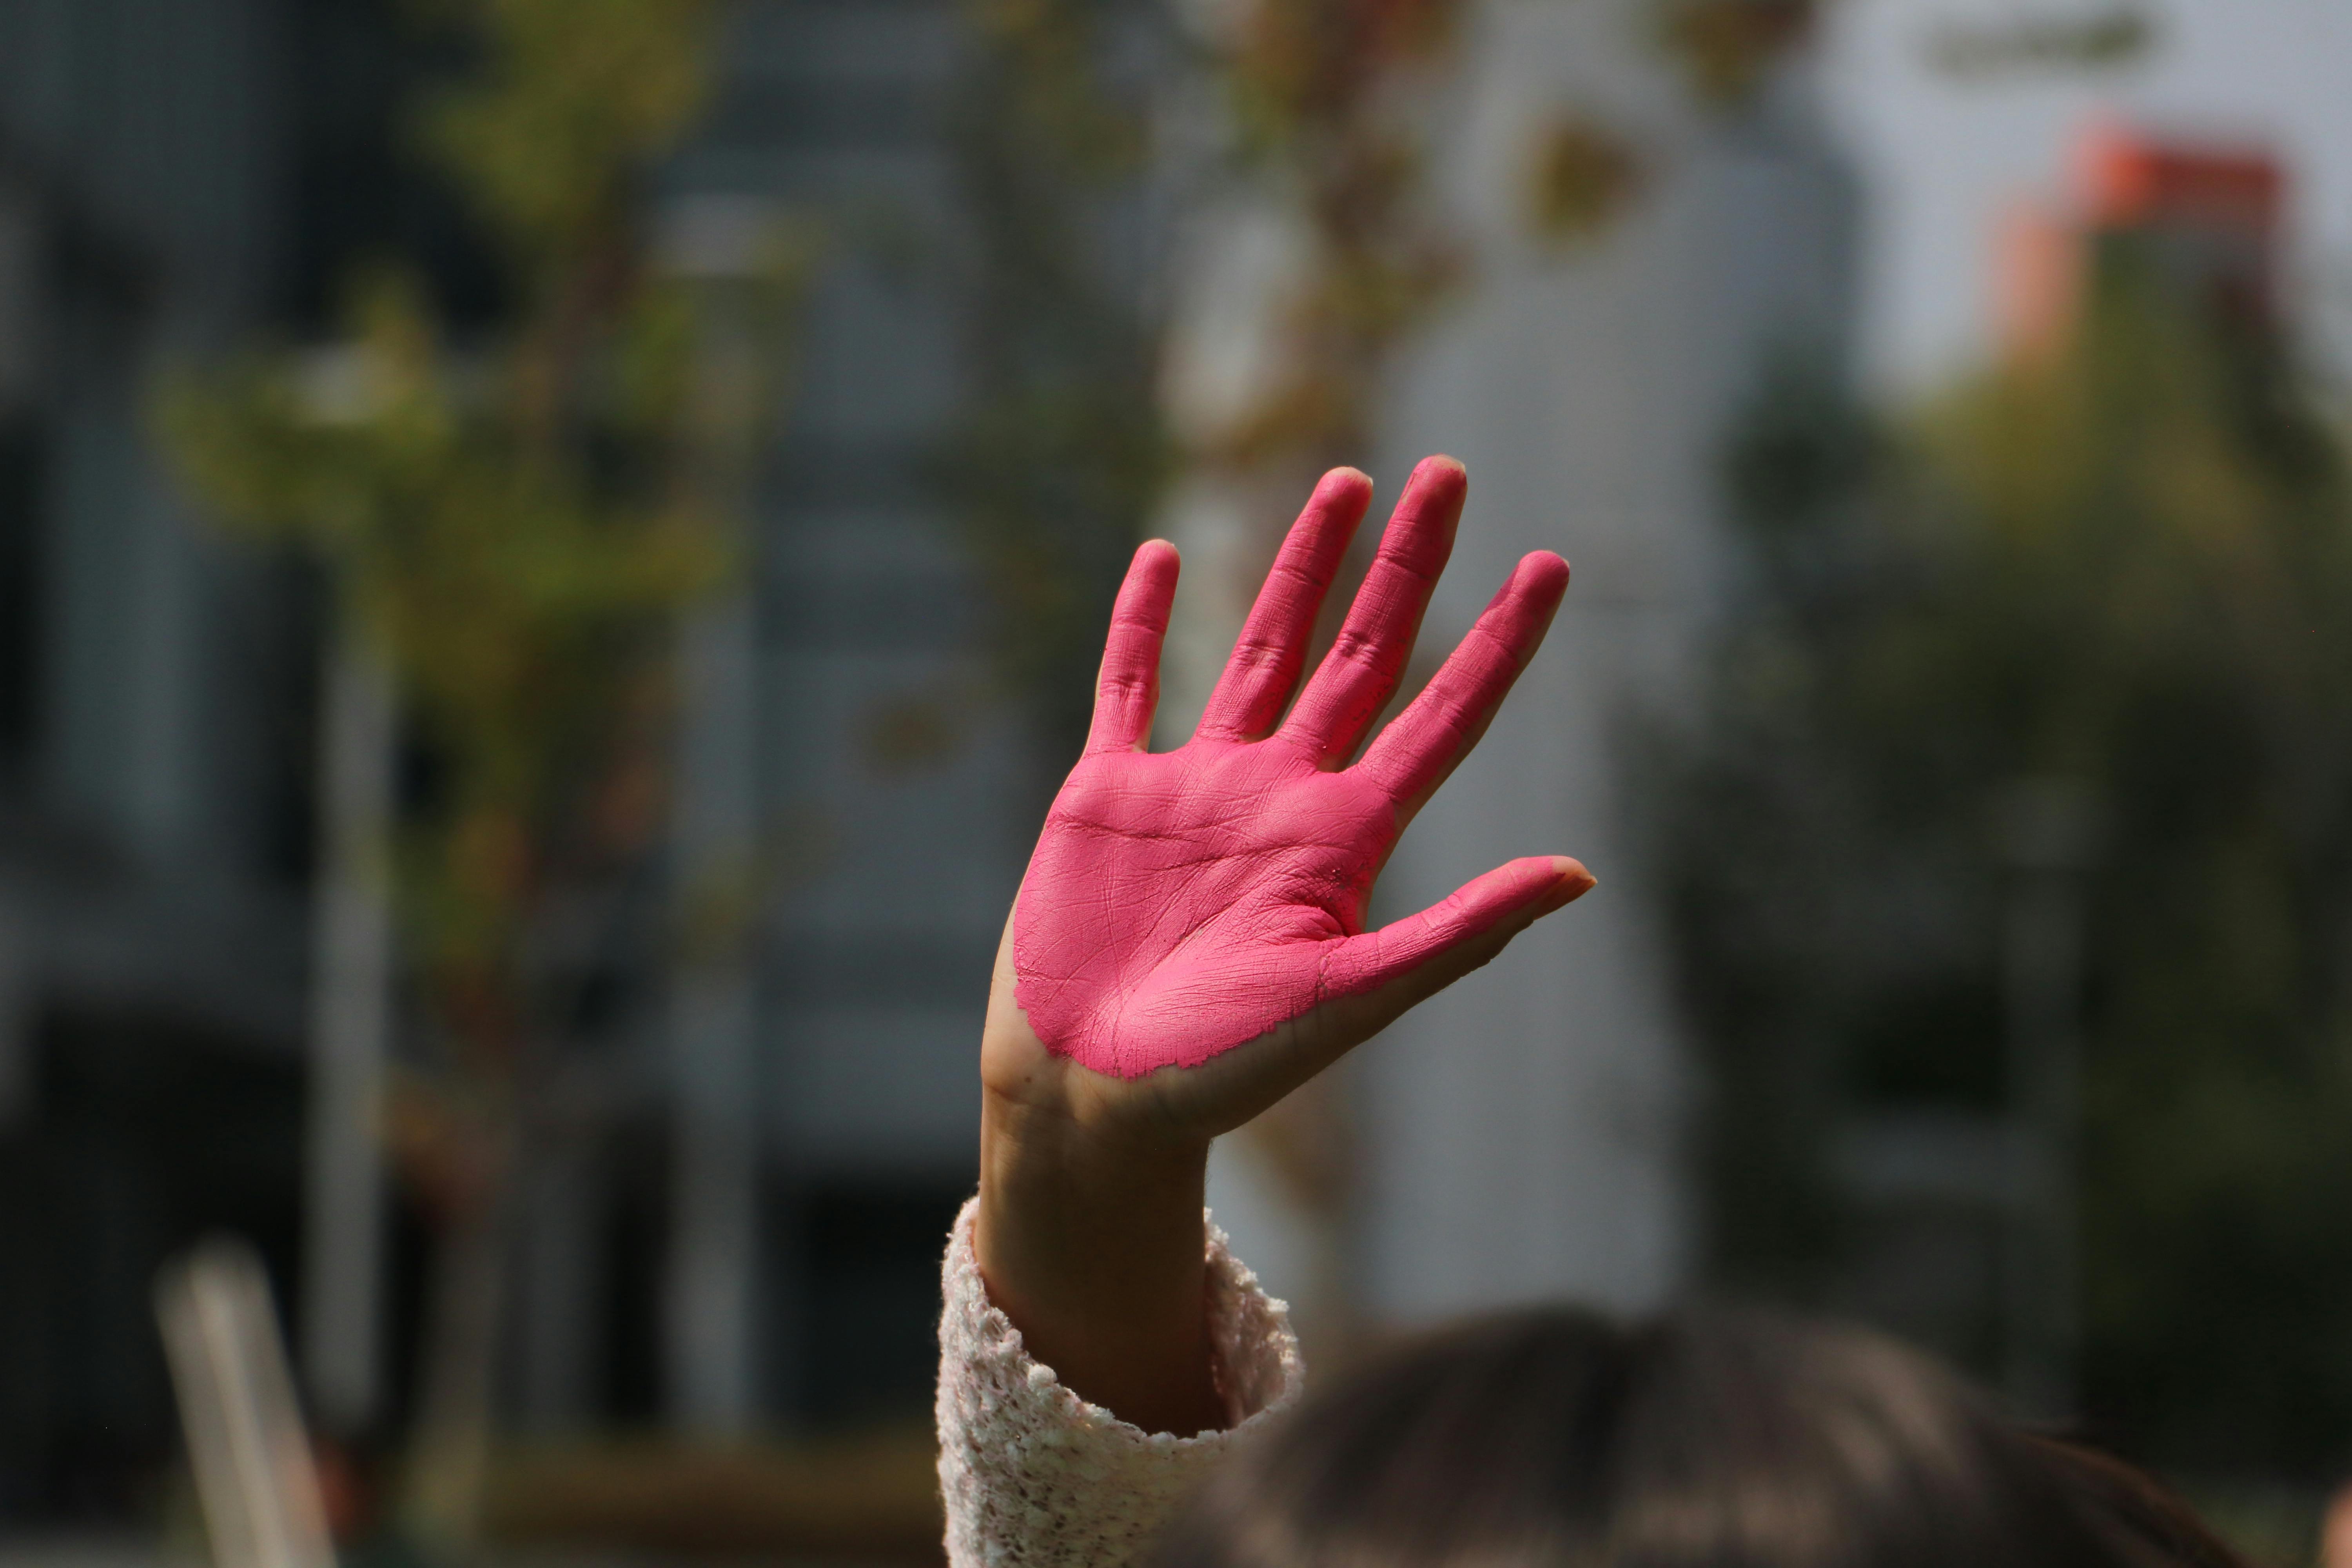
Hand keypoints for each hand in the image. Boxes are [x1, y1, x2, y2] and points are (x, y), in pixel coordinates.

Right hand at [976, 458, 1591, 1434]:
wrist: (1091, 1099)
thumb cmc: (1220, 1070)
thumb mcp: (1349, 997)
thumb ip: (1459, 932)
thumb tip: (1581, 875)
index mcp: (1343, 840)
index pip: (1440, 715)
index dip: (1498, 641)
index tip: (1551, 562)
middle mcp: (1279, 796)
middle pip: (1362, 652)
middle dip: (1408, 563)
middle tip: (1451, 472)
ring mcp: (1194, 787)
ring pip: (1260, 645)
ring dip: (1304, 565)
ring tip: (1346, 482)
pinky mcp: (1107, 793)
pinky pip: (1129, 685)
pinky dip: (1143, 619)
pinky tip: (1166, 553)